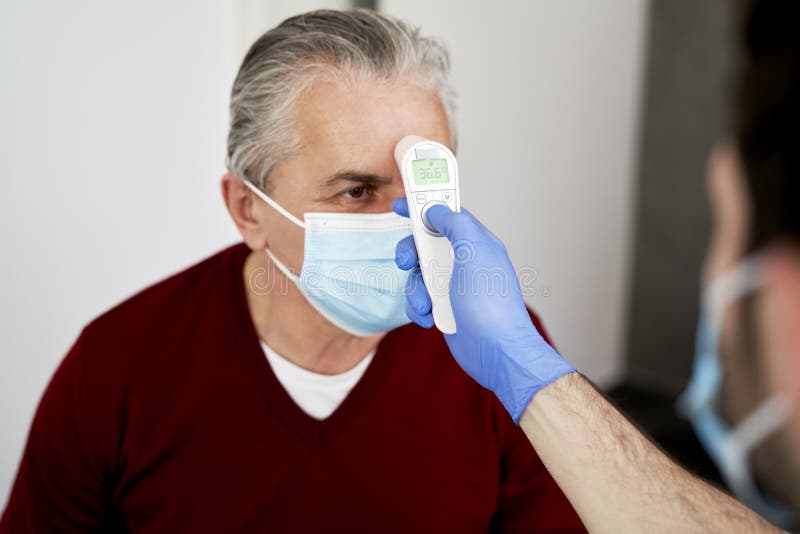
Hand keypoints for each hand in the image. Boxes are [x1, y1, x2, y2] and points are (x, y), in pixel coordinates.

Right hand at [393, 198, 574, 422]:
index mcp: (476, 243)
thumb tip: (437, 209)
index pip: (446, 215)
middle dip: (411, 254)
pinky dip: (419, 309)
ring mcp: (454, 286)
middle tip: (407, 262)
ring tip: (426, 304)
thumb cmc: (491, 304)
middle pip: (425, 245)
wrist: (495, 351)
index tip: (399, 204)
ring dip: (416, 290)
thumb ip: (454, 224)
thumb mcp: (474, 251)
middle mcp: (464, 262)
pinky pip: (419, 300)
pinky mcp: (445, 308)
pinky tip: (431, 319)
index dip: (423, 207)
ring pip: (418, 275)